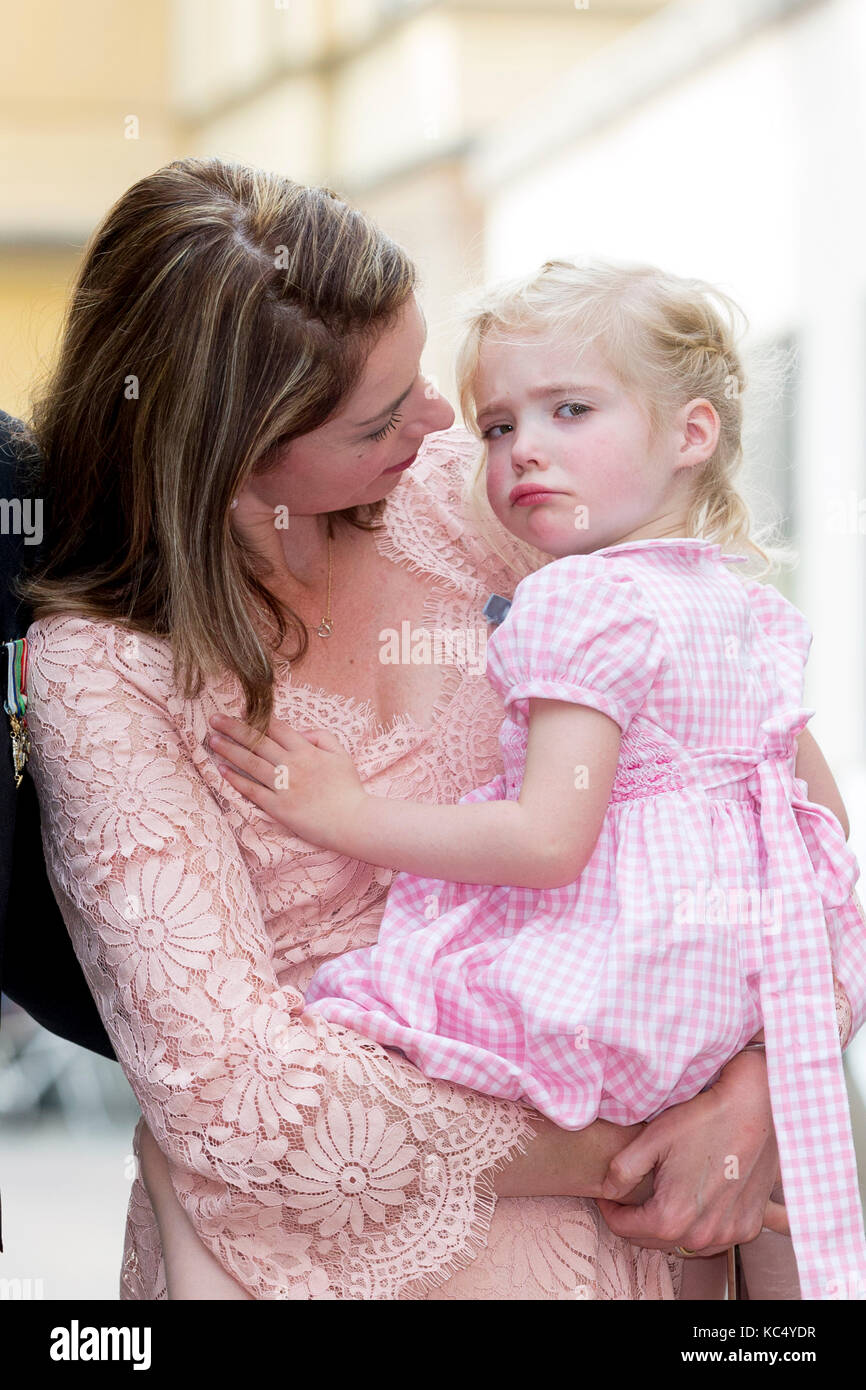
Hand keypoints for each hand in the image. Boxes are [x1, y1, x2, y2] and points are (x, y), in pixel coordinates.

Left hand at [208, 712, 367, 849]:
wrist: (353, 821)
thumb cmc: (348, 788)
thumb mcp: (341, 754)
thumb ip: (321, 736)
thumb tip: (300, 731)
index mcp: (307, 750)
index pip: (276, 728)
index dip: (256, 718)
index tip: (238, 712)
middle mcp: (292, 765)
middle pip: (258, 742)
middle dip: (233, 728)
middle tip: (214, 719)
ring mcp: (283, 786)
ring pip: (251, 763)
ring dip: (229, 750)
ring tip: (212, 740)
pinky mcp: (278, 807)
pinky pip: (253, 791)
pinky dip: (236, 780)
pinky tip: (222, 770)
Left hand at [595, 1051, 787, 1256]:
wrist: (755, 1109)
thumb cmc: (703, 1120)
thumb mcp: (652, 1139)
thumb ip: (621, 1171)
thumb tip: (608, 1192)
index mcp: (671, 1217)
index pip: (624, 1229)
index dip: (609, 1210)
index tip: (606, 1195)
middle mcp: (701, 1235)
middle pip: (652, 1241)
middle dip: (635, 1221)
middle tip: (628, 1197)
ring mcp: (729, 1234)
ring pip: (683, 1243)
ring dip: (666, 1228)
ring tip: (660, 1198)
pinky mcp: (749, 1227)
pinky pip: (713, 1238)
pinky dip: (698, 1227)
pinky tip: (692, 1203)